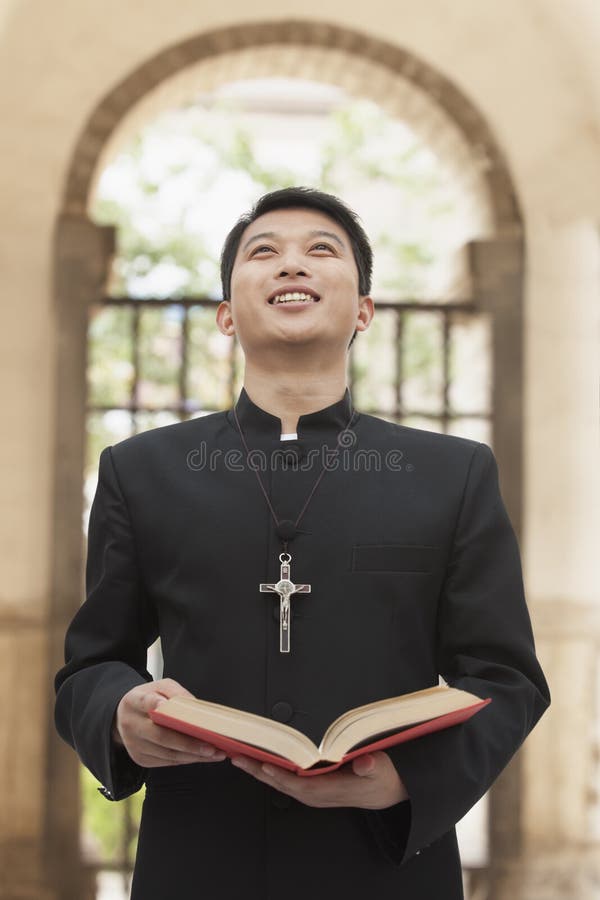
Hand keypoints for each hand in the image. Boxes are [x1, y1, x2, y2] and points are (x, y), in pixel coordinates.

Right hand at [114, 678, 226, 767]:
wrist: (126, 717)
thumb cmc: (148, 699)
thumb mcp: (159, 687)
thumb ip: (176, 692)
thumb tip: (195, 707)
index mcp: (134, 701)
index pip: (145, 702)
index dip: (154, 704)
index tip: (164, 705)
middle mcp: (131, 725)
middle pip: (161, 736)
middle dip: (188, 744)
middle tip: (211, 746)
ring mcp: (135, 745)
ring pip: (167, 754)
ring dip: (193, 756)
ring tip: (215, 753)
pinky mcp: (141, 759)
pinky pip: (167, 762)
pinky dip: (187, 759)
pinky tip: (203, 756)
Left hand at [230, 751, 407, 809]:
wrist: (387, 791)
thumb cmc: (381, 779)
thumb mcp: (382, 770)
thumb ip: (372, 767)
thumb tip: (363, 764)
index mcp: (329, 790)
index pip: (298, 785)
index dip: (280, 776)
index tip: (263, 765)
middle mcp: (316, 794)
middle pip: (281, 783)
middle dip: (258, 771)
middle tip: (237, 757)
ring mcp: (313, 791)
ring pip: (280, 782)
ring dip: (259, 770)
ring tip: (240, 757)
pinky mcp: (312, 786)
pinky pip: (286, 779)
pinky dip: (270, 770)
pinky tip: (260, 761)